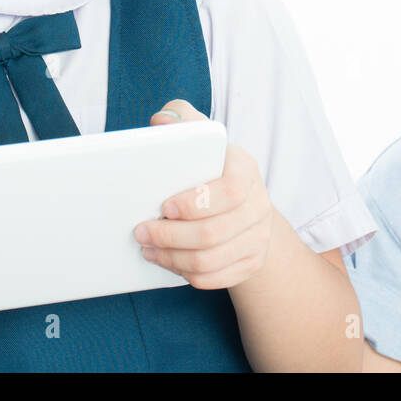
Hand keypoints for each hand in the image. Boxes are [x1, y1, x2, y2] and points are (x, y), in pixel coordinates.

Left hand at [133, 100, 273, 289]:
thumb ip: (182, 121)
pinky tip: (166, 261)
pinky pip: (215, 279)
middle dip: (170, 236)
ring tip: (147, 248)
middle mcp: (259, 204)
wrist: (243, 202)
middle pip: (214, 233)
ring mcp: (258, 237)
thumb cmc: (211, 165)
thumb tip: (163, 121)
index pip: (230, 191)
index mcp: (245, 169)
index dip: (196, 203)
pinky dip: (185, 274)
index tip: (165, 206)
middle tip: (141, 231)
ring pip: (210, 260)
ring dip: (171, 257)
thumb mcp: (201, 136)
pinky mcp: (252, 262)